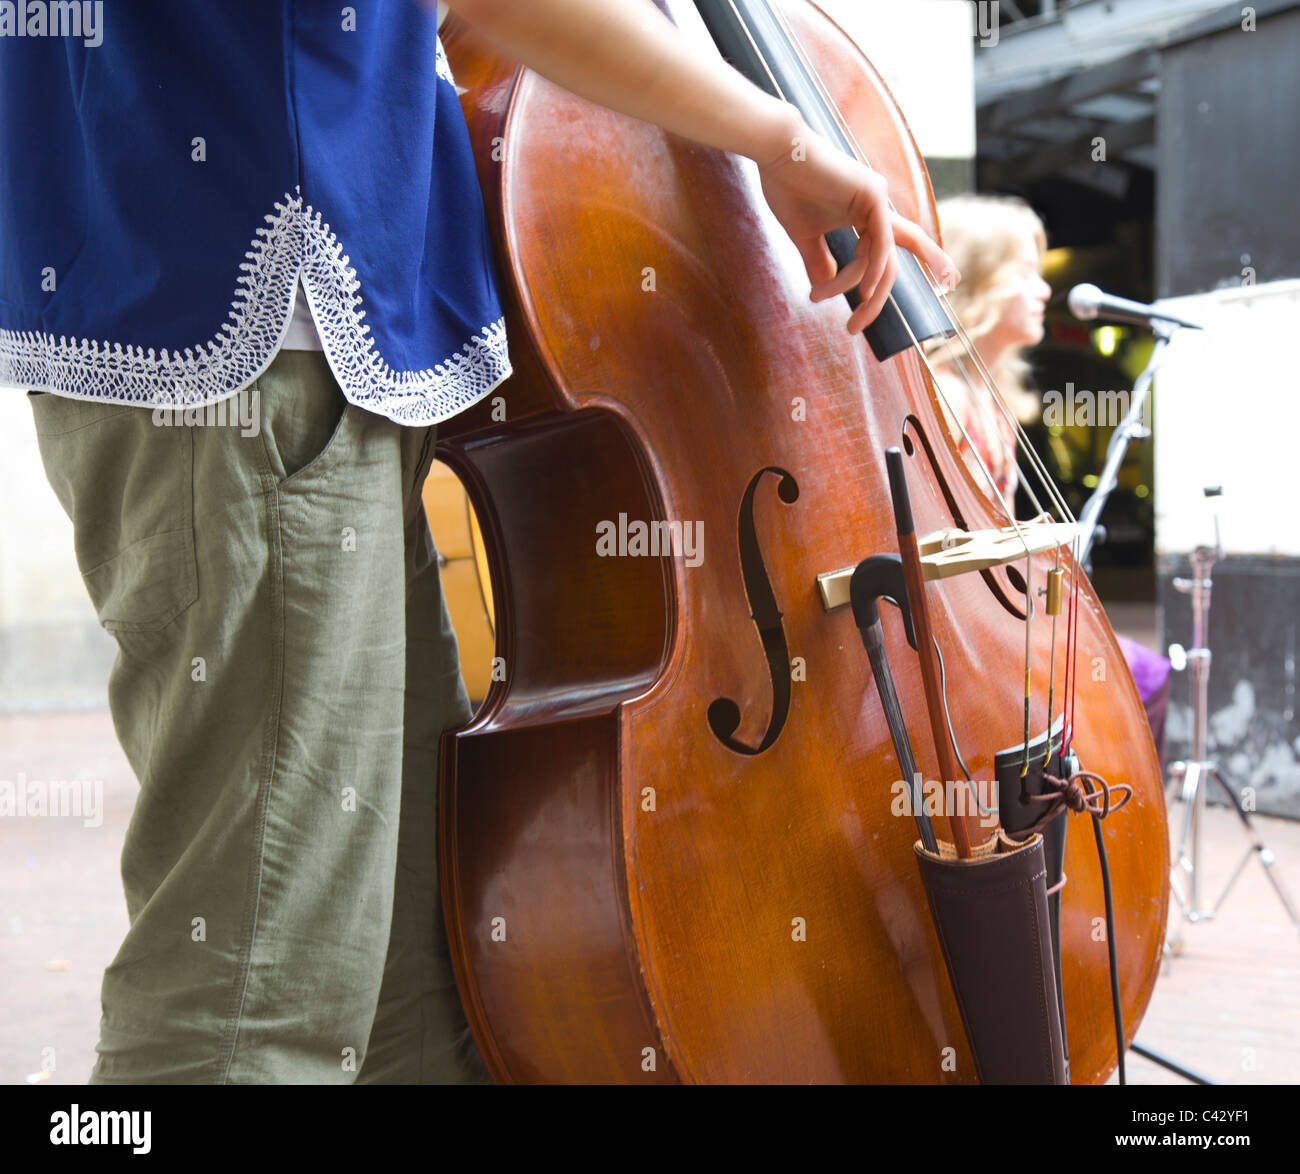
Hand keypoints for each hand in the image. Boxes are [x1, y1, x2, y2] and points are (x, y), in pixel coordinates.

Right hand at [756, 125, 957, 333]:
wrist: (776, 153)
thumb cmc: (787, 187)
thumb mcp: (804, 236)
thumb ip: (818, 261)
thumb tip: (822, 289)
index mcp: (867, 214)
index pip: (894, 249)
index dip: (913, 269)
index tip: (899, 300)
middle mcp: (878, 207)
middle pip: (891, 264)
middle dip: (880, 299)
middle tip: (856, 329)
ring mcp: (878, 199)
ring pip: (880, 261)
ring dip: (851, 286)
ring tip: (819, 297)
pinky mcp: (871, 194)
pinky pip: (878, 244)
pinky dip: (871, 270)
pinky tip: (862, 292)